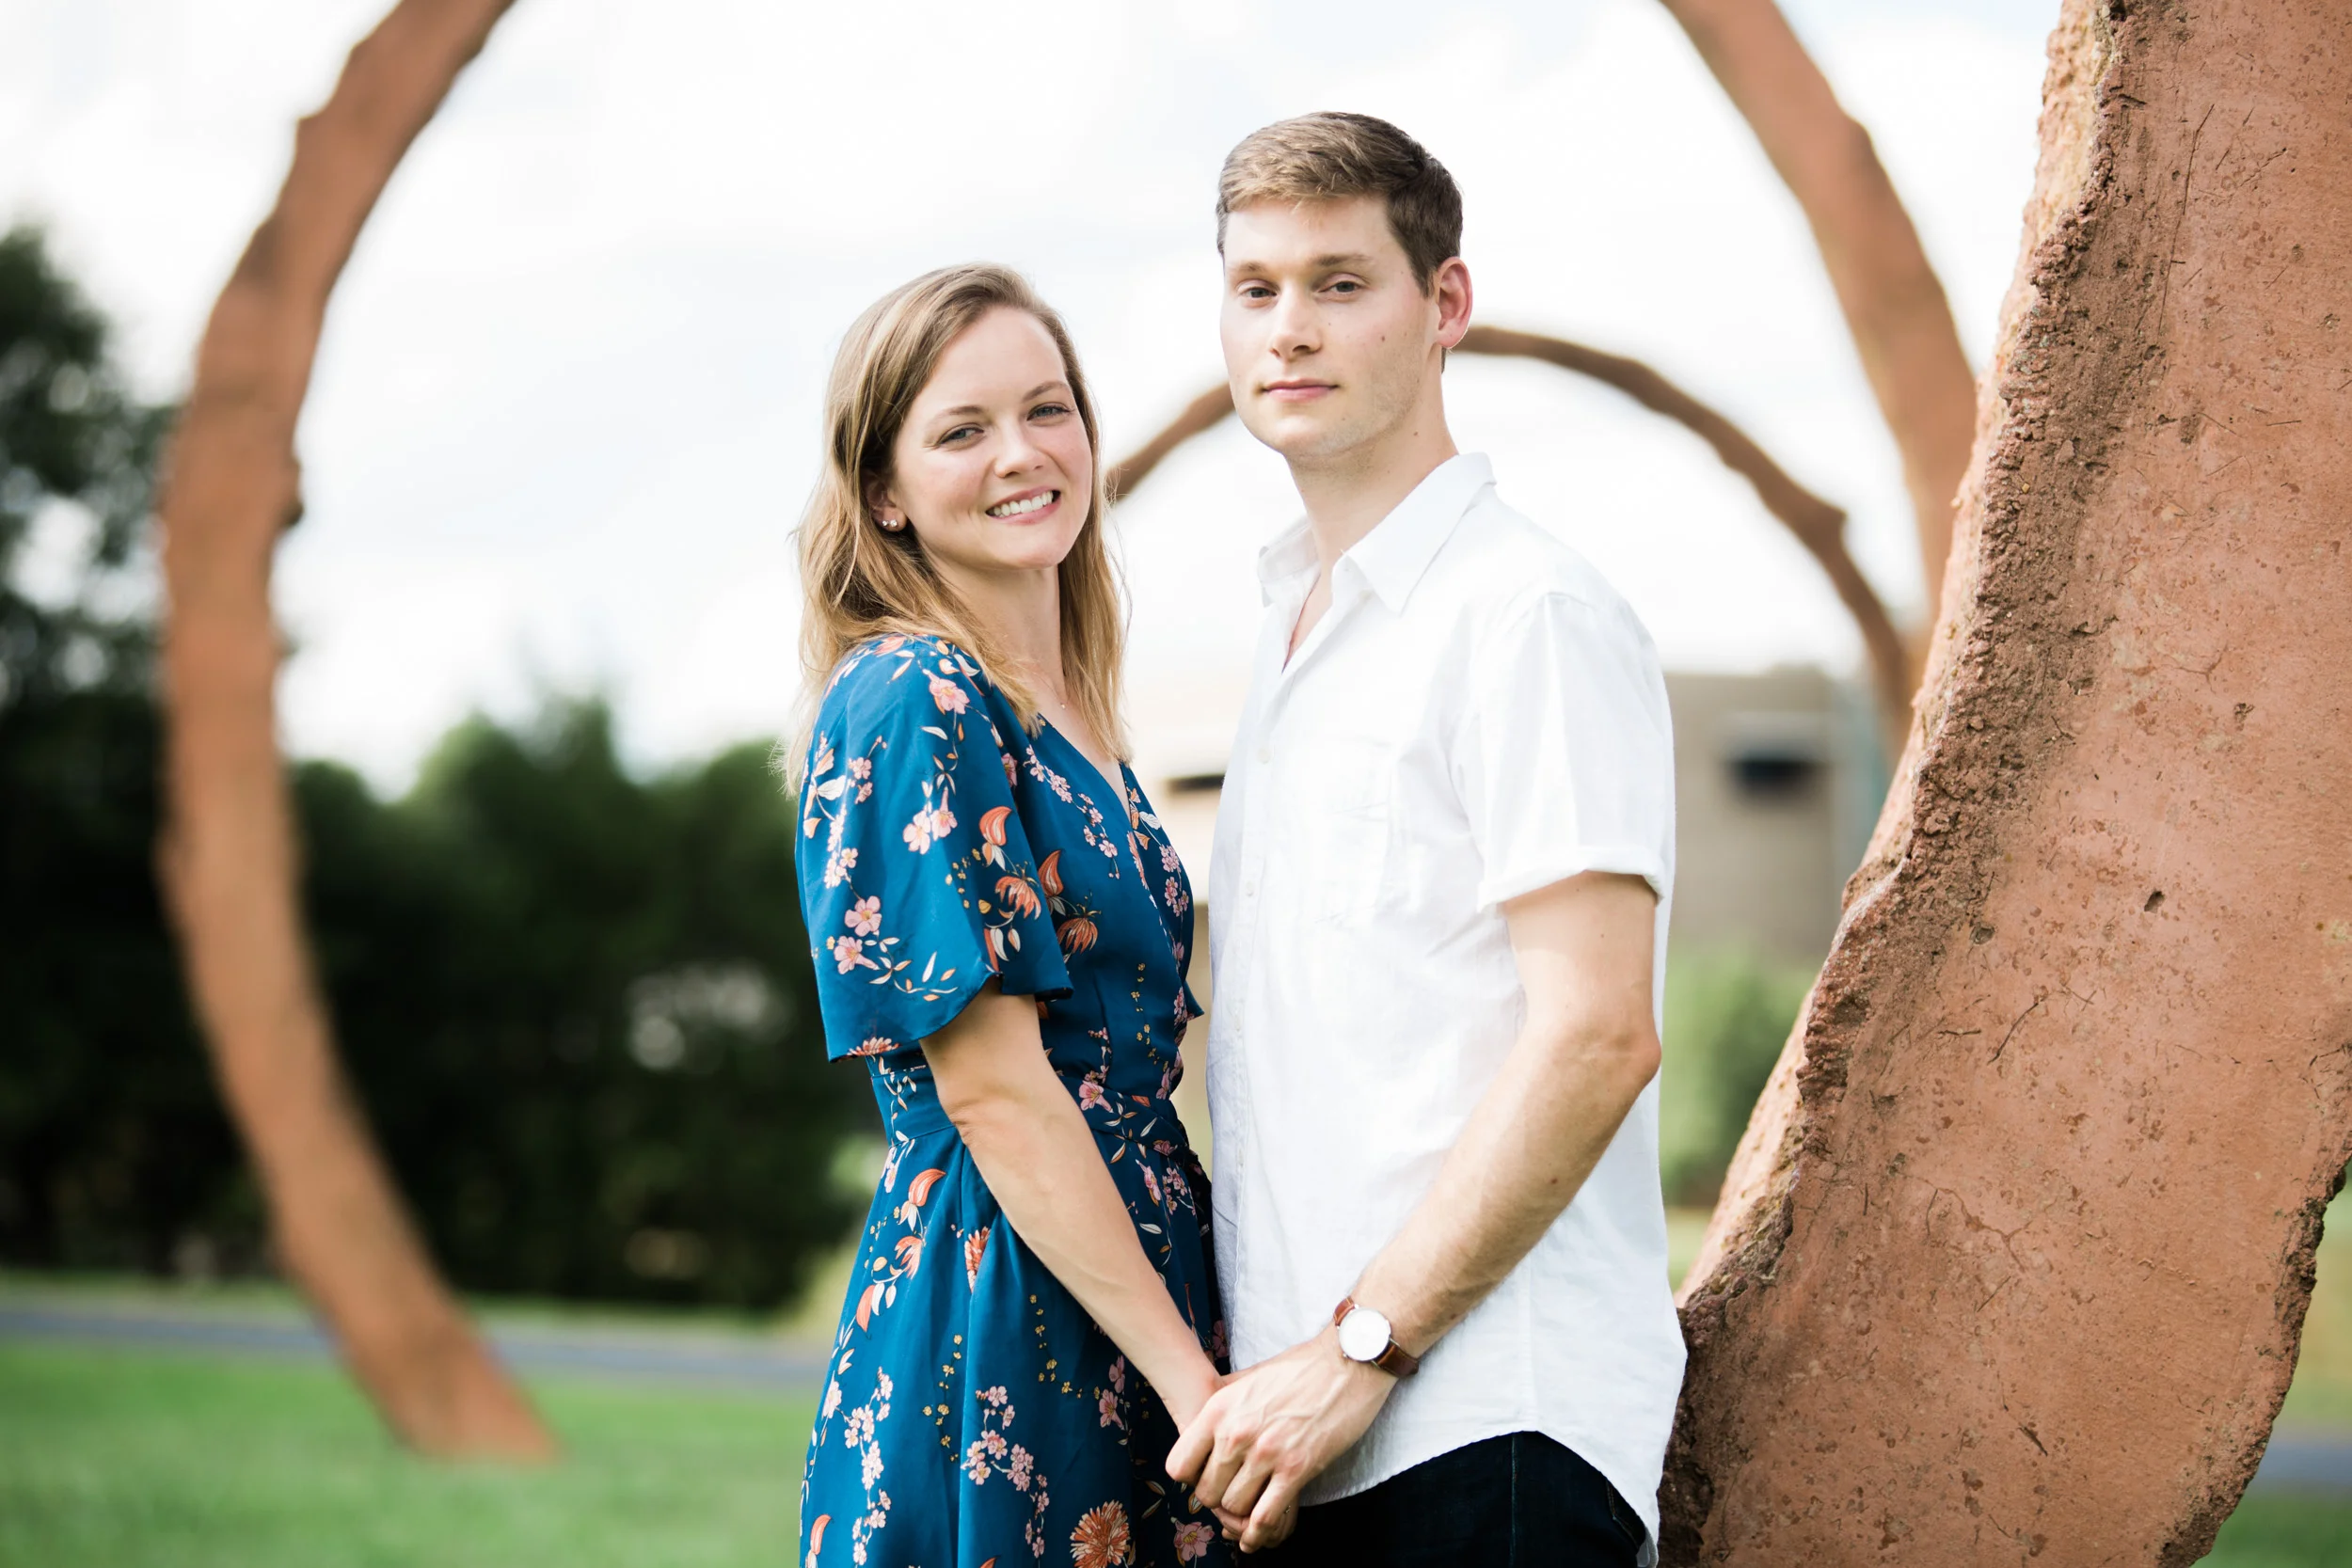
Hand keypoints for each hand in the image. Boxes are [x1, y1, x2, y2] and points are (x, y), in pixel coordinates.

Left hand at [1165, 1327, 1394, 1551]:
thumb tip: (1202, 1413)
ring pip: (1234, 1507)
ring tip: (1252, 1504)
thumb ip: (1222, 1398)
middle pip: (1207, 1493)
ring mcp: (1266, 1452)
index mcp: (1219, 1409)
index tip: (1207, 1477)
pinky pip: (1266, 1517)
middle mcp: (1236, 1432)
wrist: (1346, 1362)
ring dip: (1242, 1512)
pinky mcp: (1297, 1469)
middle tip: (1235, 1493)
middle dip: (1219, 1499)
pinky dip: (1259, 1532)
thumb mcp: (1248, 1376)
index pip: (1179, 1466)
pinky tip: (1257, 1535)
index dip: (1191, 1479)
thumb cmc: (1300, 1367)